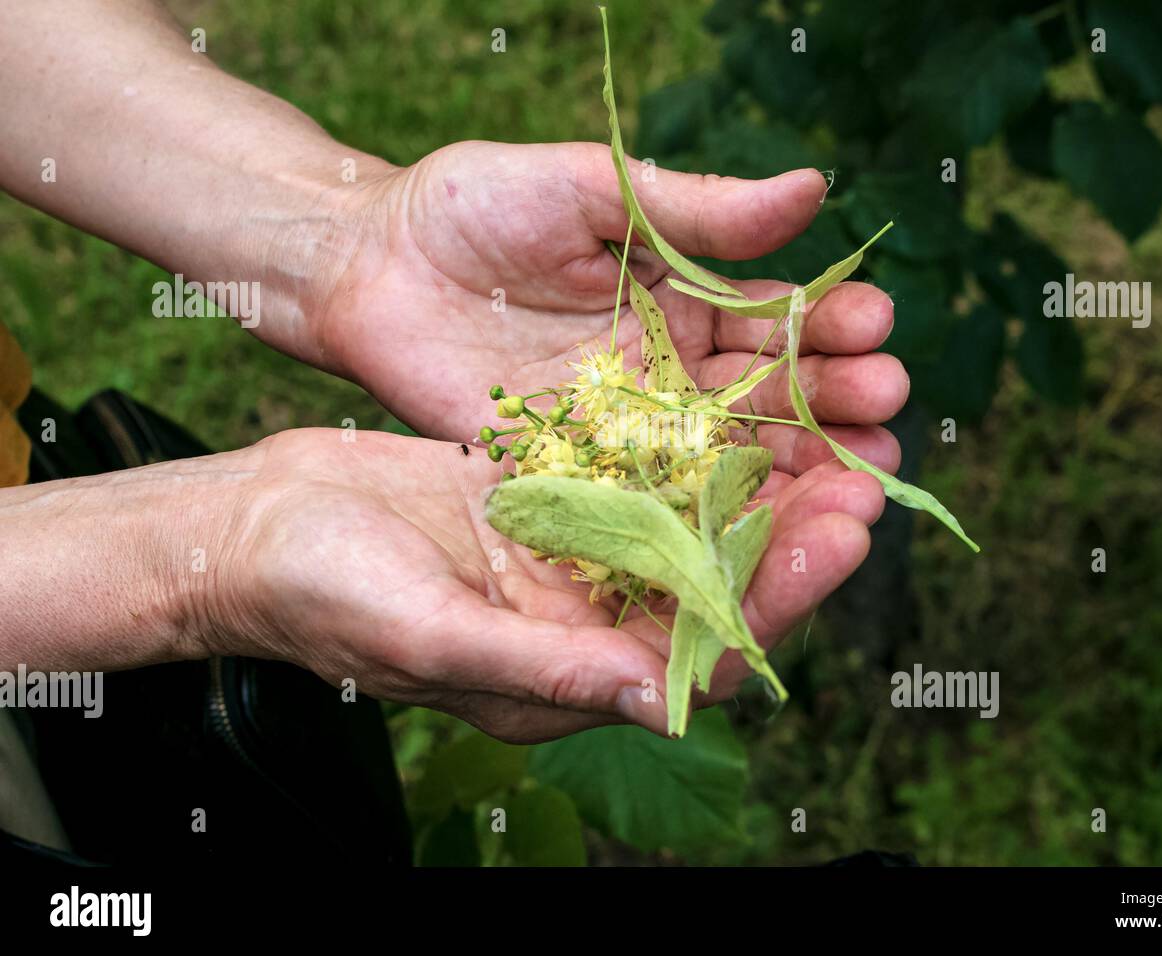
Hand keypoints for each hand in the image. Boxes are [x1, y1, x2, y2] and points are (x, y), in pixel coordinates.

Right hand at [208, 427, 885, 742]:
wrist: (263, 529)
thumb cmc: (328, 596)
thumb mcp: (434, 635)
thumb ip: (545, 669)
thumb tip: (659, 704)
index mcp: (574, 674)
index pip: (702, 649)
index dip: (778, 594)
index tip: (841, 531)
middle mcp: (590, 619)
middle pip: (718, 579)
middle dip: (795, 527)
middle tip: (867, 464)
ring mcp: (576, 553)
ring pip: (693, 518)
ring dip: (758, 473)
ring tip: (826, 416)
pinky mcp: (556, 494)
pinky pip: (642, 466)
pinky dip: (690, 434)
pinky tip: (737, 389)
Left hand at [313, 142, 907, 478]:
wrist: (362, 268)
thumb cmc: (470, 207)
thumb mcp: (585, 188)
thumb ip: (694, 208)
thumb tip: (815, 190)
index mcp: (681, 294)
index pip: (776, 317)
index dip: (831, 325)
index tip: (879, 330)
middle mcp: (669, 368)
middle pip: (770, 394)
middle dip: (834, 401)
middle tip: (890, 409)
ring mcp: (629, 426)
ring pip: (730, 454)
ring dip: (798, 468)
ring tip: (863, 475)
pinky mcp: (581, 471)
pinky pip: (655, 498)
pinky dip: (713, 514)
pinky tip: (767, 527)